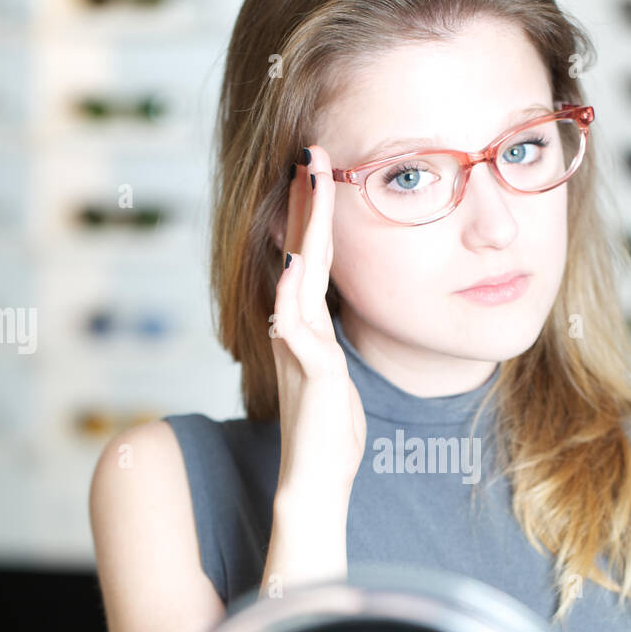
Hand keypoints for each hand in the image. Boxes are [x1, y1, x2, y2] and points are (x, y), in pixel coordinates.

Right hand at [269, 144, 366, 499]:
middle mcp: (297, 329)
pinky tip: (298, 267)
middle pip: (302, 253)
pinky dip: (295, 295)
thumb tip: (332, 317)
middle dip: (307, 203)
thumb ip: (329, 341)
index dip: (317, 214)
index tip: (321, 169)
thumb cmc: (331, 431)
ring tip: (308, 184)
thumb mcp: (336, 373)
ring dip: (304, 230)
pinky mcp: (308, 374)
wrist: (317, 479)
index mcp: (308, 326)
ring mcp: (299, 349)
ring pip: (299, 278)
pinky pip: (297, 328)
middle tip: (310, 152)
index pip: (314, 258)